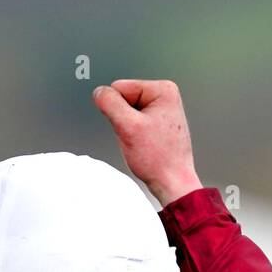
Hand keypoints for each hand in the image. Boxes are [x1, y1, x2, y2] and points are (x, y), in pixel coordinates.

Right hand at [93, 79, 202, 207]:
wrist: (173, 183)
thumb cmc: (159, 160)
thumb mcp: (128, 127)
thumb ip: (110, 104)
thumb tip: (99, 92)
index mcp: (162, 90)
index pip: (120, 87)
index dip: (117, 110)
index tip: (131, 128)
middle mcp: (166, 96)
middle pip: (125, 100)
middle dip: (124, 121)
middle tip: (138, 138)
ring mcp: (163, 111)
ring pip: (128, 114)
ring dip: (129, 131)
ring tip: (143, 144)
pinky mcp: (159, 124)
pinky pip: (136, 125)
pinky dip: (135, 137)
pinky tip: (146, 147)